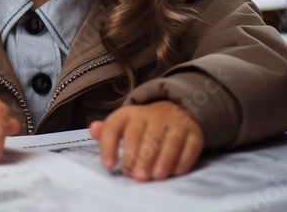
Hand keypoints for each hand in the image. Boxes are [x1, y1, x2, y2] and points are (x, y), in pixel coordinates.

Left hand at [89, 100, 203, 181]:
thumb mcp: (123, 125)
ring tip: (155, 177)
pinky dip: (183, 159)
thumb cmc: (142, 126)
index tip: (108, 166)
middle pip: (143, 134)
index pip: (115, 126)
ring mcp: (174, 122)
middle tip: (136, 176)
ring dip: (162, 159)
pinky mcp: (193, 131)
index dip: (109, 146)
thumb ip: (107, 132)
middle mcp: (151, 115)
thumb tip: (93, 129)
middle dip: (139, 156)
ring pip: (168, 140)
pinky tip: (176, 172)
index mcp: (129, 114)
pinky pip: (190, 145)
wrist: (174, 110)